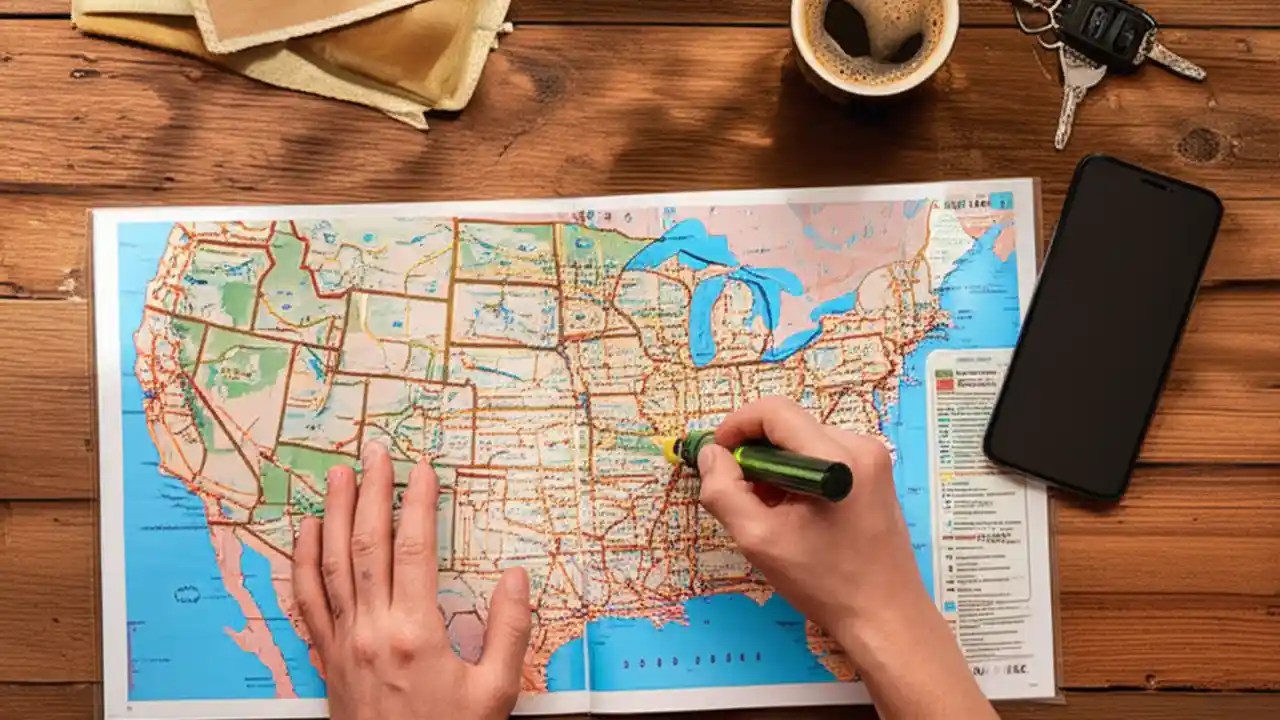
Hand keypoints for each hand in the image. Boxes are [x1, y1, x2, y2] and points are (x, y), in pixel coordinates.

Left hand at [292, 442, 531, 719]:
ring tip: (336, 477)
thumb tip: (516, 580)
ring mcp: (342, 643)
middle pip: (366, 545)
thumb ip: (509, 632)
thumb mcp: (496, 692)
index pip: (413, 550)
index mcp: (414, 633)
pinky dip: (303, 562)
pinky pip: (307, 601)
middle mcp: (371, 630)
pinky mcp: (326, 658)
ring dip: (332, 515)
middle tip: (374, 454)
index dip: (418, 504)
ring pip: (330, 564)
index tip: (422, 470)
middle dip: (371, 493)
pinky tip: (305, 534)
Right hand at [696, 397, 928, 649]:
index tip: (717, 456)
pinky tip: (795, 512)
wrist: (884, 616)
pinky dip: (798, 475)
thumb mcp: (759, 540)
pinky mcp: (876, 474)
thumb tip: (710, 454)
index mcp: (836, 458)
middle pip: (789, 426)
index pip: (775, 411)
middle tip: (739, 493)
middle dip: (755, 453)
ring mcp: (872, 459)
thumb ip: (724, 491)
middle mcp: (860, 447)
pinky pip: (823, 456)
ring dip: (776, 467)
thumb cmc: (824, 582)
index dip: (736, 426)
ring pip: (804, 441)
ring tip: (770, 510)